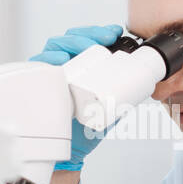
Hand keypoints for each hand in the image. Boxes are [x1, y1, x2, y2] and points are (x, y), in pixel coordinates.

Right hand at [30, 24, 123, 170]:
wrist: (73, 151)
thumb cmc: (88, 126)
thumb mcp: (112, 108)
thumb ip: (124, 95)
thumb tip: (144, 84)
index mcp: (80, 66)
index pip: (86, 40)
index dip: (98, 32)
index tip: (114, 32)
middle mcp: (63, 66)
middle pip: (70, 39)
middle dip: (88, 34)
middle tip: (104, 39)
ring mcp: (50, 74)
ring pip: (54, 47)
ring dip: (71, 43)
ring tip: (86, 47)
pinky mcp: (38, 86)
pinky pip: (37, 67)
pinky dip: (47, 60)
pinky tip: (60, 60)